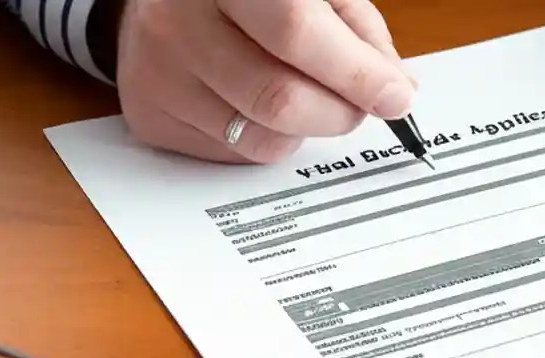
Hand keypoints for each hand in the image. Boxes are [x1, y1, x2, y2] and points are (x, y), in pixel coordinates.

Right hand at [115, 0, 416, 162]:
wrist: (161, 1)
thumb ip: (358, 33)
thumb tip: (395, 89)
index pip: (297, 32)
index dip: (354, 73)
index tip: (394, 96)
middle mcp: (178, 19)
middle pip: (279, 97)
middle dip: (339, 113)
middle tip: (359, 106)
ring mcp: (157, 69)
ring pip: (261, 137)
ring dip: (307, 131)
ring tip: (308, 99)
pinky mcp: (149, 114)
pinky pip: (234, 155)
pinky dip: (267, 140)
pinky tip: (258, 106)